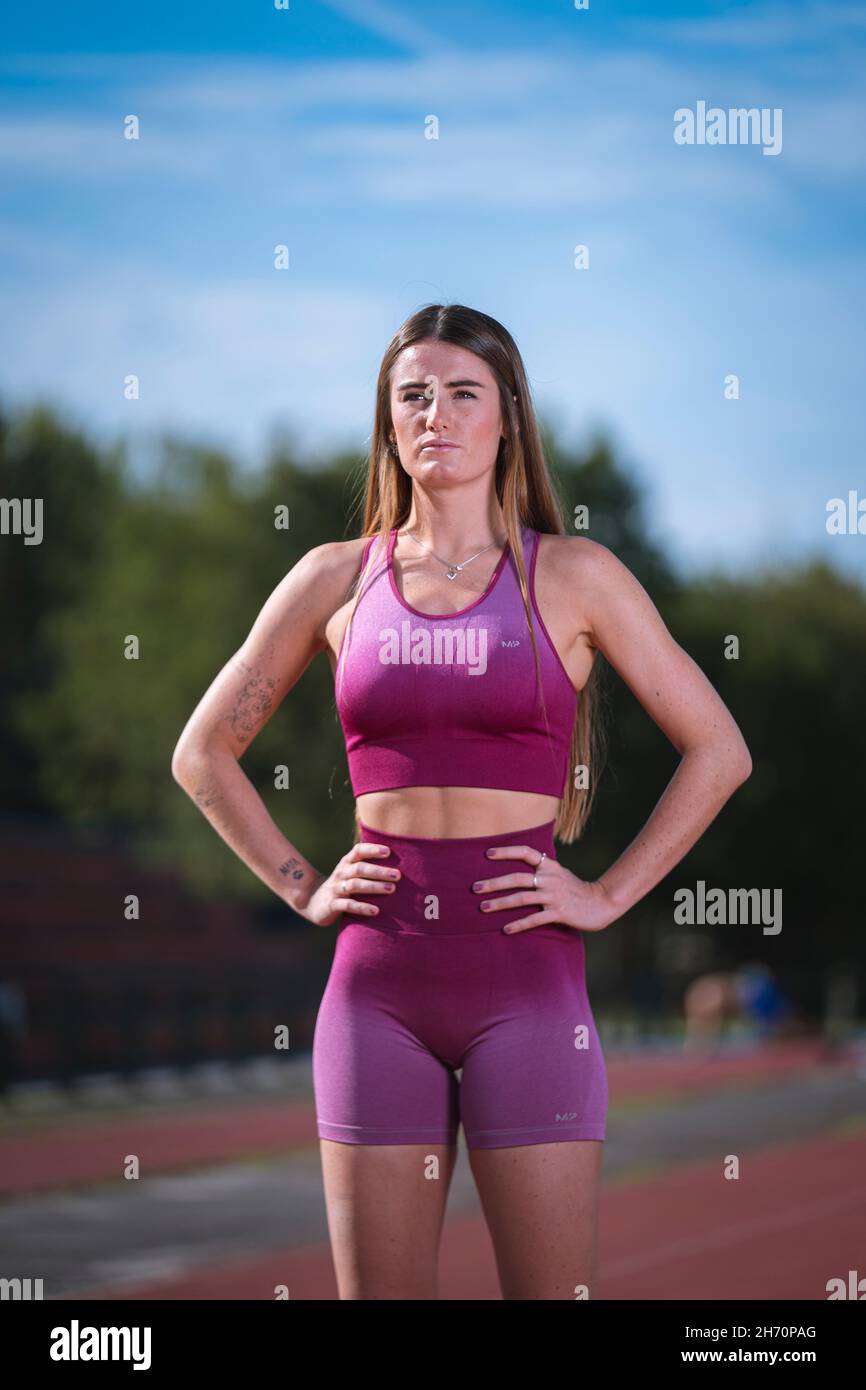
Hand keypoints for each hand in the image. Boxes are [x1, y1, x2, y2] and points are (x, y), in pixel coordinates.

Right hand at [298, 839, 400, 927]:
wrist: (312, 902)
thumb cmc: (341, 886)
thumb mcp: (350, 873)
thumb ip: (367, 866)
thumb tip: (398, 861)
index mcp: (346, 863)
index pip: (358, 851)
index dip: (372, 850)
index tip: (388, 851)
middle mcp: (340, 873)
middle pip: (359, 868)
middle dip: (379, 871)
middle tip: (397, 875)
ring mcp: (335, 889)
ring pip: (354, 885)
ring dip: (374, 887)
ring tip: (391, 889)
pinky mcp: (332, 905)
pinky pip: (347, 905)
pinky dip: (362, 907)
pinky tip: (376, 911)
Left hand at [473, 841, 616, 933]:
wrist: (600, 903)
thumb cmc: (575, 889)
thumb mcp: (559, 873)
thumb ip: (542, 869)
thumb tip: (519, 865)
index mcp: (550, 866)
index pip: (526, 853)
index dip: (507, 852)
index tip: (487, 853)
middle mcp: (550, 878)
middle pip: (517, 878)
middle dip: (494, 883)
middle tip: (475, 888)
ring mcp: (554, 896)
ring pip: (522, 898)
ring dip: (500, 903)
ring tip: (483, 908)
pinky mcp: (559, 913)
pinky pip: (535, 919)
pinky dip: (519, 924)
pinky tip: (505, 929)